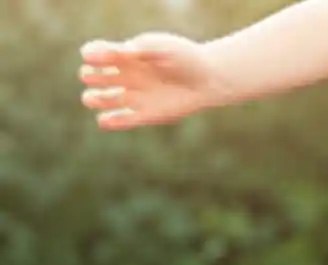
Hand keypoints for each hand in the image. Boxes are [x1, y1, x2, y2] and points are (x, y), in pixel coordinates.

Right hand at [79, 33, 229, 130]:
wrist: (207, 80)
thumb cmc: (186, 59)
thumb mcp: (165, 48)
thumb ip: (144, 48)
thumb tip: (123, 51)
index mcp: (124, 55)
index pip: (92, 53)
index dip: (91, 54)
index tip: (104, 56)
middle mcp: (124, 75)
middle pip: (89, 76)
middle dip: (90, 76)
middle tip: (109, 77)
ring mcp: (132, 96)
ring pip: (96, 99)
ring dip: (93, 99)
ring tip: (110, 97)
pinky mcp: (144, 115)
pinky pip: (117, 121)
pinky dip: (108, 121)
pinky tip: (108, 118)